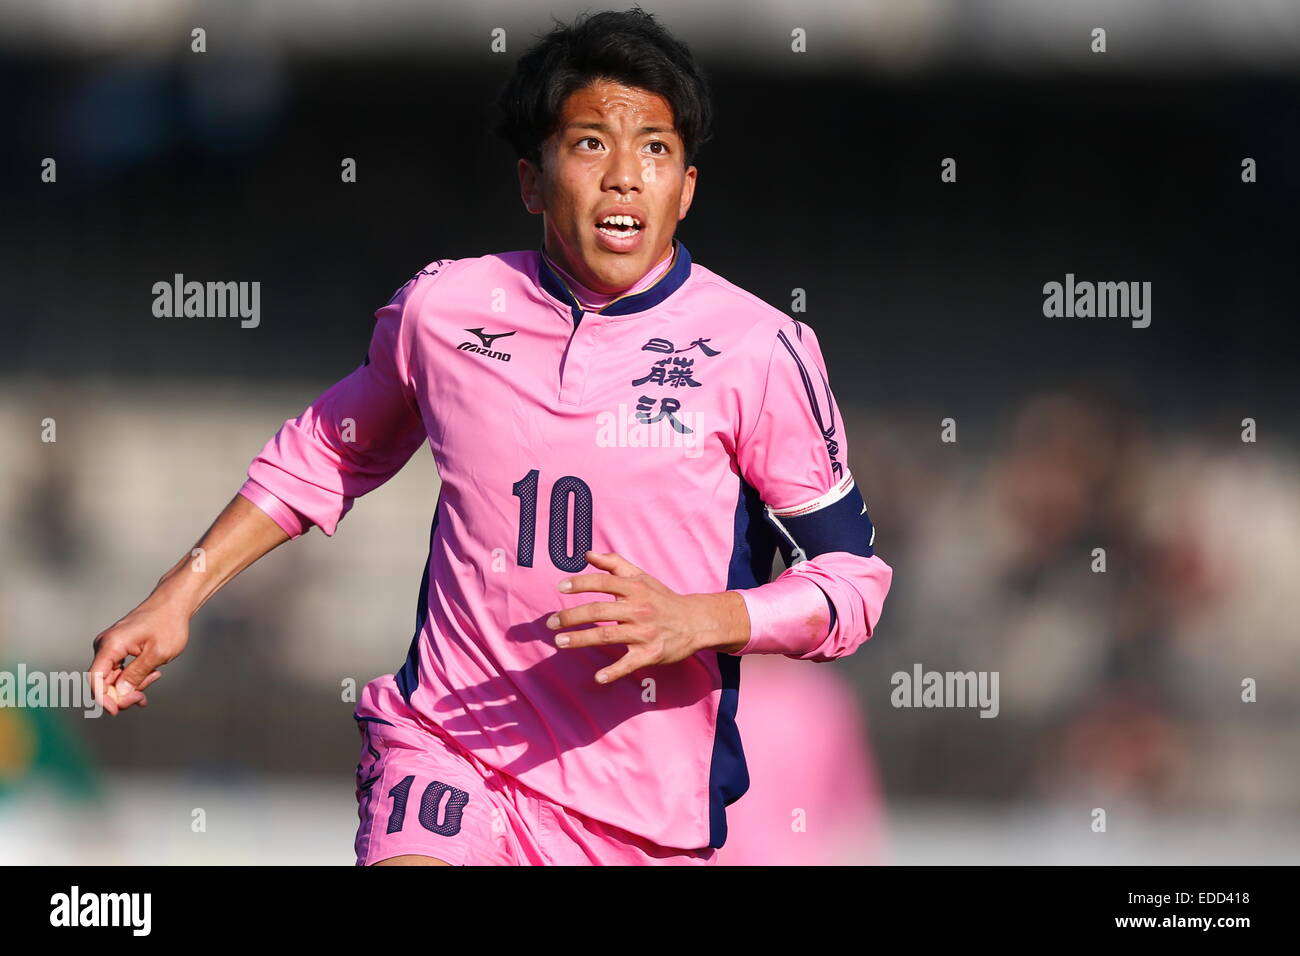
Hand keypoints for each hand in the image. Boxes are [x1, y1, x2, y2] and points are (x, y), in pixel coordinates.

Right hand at [89, 601, 186, 715]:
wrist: (174, 604)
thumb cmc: (168, 625)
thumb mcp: (157, 654)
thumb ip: (136, 675)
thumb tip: (120, 695)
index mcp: (111, 645)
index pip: (95, 679)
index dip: (103, 699)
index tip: (117, 711)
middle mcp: (105, 645)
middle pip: (103, 682)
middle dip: (122, 694)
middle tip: (144, 697)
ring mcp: (110, 647)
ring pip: (114, 678)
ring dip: (132, 685)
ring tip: (155, 675)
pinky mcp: (118, 648)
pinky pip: (120, 670)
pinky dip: (134, 677)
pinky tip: (152, 675)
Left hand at [547, 551, 749, 684]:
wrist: (695, 622)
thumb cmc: (663, 599)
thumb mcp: (642, 577)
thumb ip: (615, 564)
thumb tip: (588, 554)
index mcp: (636, 589)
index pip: (603, 582)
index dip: (580, 583)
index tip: (561, 587)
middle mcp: (639, 609)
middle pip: (599, 610)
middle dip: (571, 616)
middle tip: (551, 622)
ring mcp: (644, 632)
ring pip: (607, 635)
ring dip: (580, 639)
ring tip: (559, 642)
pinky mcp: (651, 654)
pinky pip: (629, 663)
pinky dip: (613, 671)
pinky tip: (597, 678)